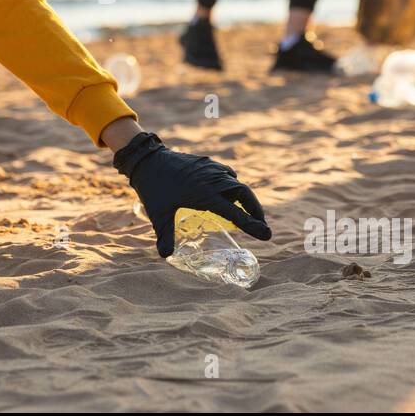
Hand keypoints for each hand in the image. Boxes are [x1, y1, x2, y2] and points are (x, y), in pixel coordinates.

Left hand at [113, 131, 270, 257]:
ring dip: (245, 198)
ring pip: (236, 183)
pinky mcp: (207, 163)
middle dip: (256, 210)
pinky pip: (227, 175)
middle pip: (244, 194)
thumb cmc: (154, 188)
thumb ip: (165, 236)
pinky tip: (227, 194)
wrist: (148, 159)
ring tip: (246, 212)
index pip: (236, 213)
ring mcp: (211, 169)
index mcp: (205, 195)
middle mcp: (213, 180)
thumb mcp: (159, 214)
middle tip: (260, 225)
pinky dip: (233, 186)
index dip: (252, 225)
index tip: (267, 234)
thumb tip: (165, 256)